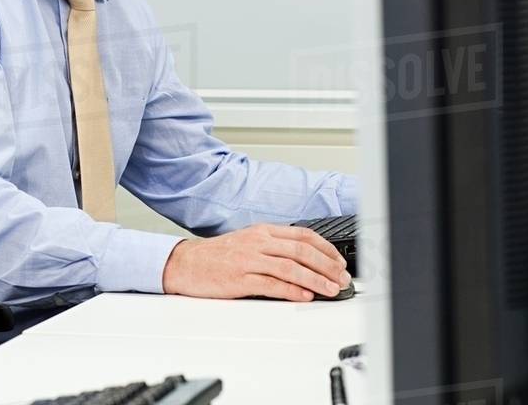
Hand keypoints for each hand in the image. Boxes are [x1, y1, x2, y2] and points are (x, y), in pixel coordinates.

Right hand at [161, 224, 350, 300]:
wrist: (185, 263)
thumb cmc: (217, 256)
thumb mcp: (248, 242)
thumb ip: (274, 248)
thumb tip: (305, 262)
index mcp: (262, 231)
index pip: (303, 235)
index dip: (326, 249)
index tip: (339, 261)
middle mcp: (258, 242)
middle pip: (302, 251)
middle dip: (327, 265)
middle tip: (342, 278)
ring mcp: (248, 260)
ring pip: (291, 267)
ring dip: (316, 279)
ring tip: (331, 289)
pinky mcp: (239, 279)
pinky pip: (271, 284)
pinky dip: (292, 290)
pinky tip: (305, 296)